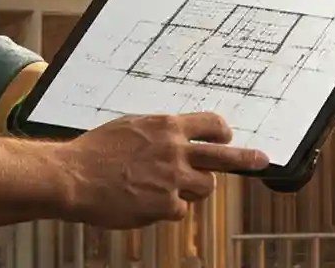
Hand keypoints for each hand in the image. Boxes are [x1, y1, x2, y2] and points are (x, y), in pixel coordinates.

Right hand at [55, 112, 267, 228]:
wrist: (73, 176)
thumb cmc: (94, 151)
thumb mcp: (128, 128)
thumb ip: (156, 134)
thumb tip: (174, 138)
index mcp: (165, 127)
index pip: (210, 124)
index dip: (222, 132)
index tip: (227, 138)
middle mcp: (174, 150)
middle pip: (224, 156)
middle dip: (246, 158)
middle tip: (261, 159)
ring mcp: (172, 178)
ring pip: (205, 186)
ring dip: (192, 188)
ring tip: (166, 187)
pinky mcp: (165, 204)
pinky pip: (179, 210)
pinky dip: (166, 209)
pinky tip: (143, 202)